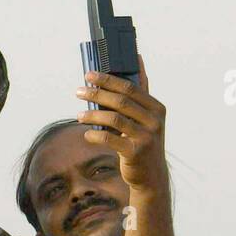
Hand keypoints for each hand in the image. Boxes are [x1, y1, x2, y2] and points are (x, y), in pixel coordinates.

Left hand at [75, 54, 168, 192]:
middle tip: (78, 91)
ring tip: (79, 115)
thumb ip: (140, 93)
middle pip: (121, 101)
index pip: (130, 87)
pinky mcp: (135, 152)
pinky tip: (86, 134)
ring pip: (114, 119)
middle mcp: (154, 121)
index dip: (108, 79)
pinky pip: (109, 139)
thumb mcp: (146, 118)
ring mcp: (146, 137)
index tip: (89, 75)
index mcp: (156, 108)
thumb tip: (138, 59)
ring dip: (93, 115)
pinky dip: (95, 135)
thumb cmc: (142, 141)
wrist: (151, 175)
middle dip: (97, 94)